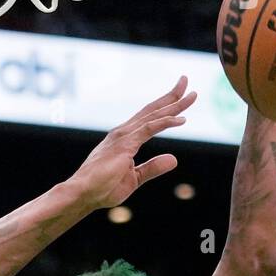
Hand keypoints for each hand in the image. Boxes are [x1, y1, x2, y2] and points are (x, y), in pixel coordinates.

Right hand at [67, 78, 195, 210]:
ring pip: (153, 115)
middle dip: (171, 96)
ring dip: (173, 105)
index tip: (181, 97)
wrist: (83, 194)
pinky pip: (150, 128)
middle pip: (152, 110)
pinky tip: (181, 119)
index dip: (165, 106)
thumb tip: (174, 159)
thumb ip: (152, 168)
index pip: (148, 117)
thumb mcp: (134, 178)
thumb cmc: (102, 189)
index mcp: (124, 139)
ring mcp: (124, 136)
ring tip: (192, 96)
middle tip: (187, 81)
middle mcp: (123, 132)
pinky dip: (165, 122)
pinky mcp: (125, 144)